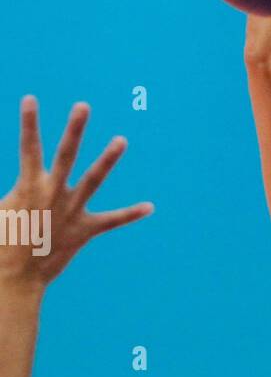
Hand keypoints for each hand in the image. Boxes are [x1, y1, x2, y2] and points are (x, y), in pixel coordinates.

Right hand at [0, 96, 151, 290]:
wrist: (16, 277)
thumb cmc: (0, 243)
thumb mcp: (0, 210)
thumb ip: (8, 194)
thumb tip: (12, 189)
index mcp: (28, 186)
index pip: (27, 147)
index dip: (29, 123)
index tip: (31, 99)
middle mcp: (53, 194)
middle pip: (65, 154)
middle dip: (74, 129)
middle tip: (83, 106)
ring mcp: (71, 211)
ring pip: (93, 179)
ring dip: (107, 159)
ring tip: (121, 140)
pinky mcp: (84, 231)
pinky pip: (111, 221)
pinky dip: (130, 214)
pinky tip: (150, 207)